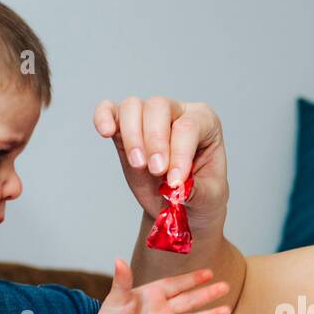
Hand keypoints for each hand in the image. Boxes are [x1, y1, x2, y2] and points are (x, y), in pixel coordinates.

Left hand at [88, 258, 230, 313]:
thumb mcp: (117, 298)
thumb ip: (122, 280)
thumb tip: (118, 260)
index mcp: (153, 295)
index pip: (177, 284)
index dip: (192, 279)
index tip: (208, 272)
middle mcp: (163, 310)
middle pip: (190, 300)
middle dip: (207, 294)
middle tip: (225, 286)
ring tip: (227, 310)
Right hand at [92, 97, 228, 232]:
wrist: (183, 207)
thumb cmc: (201, 194)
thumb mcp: (209, 197)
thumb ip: (197, 191)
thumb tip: (176, 185)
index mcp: (205, 122)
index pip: (188, 126)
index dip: (179, 154)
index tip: (174, 183)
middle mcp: (177, 112)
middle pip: (159, 107)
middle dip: (155, 141)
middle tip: (156, 171)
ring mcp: (149, 117)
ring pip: (133, 106)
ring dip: (132, 136)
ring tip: (138, 164)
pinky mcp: (125, 128)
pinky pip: (109, 110)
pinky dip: (104, 117)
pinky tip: (105, 132)